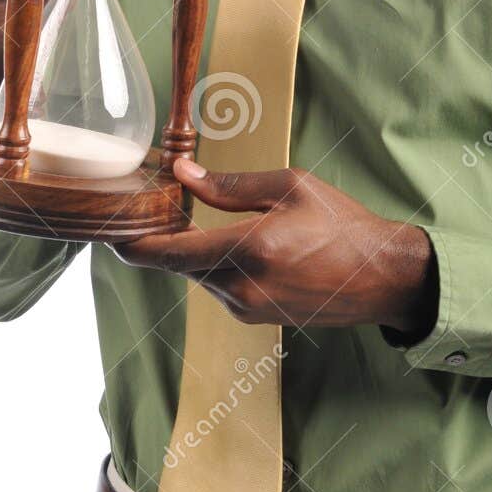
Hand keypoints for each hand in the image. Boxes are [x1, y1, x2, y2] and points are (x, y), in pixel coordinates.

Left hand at [114, 161, 438, 335]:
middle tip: (167, 205)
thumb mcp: (290, 188)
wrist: (382, 276)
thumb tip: (182, 174)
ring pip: (200, 276)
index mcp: (248, 248)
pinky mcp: (256, 318)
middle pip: (180, 263)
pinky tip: (245, 246)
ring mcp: (248, 308)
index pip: (168, 252)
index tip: (109, 230)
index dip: (131, 243)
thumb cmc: (342, 224)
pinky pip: (221, 288)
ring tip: (220, 223)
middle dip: (171, 236)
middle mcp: (242, 286)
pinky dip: (220, 266)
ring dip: (199, 252)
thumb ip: (231, 186)